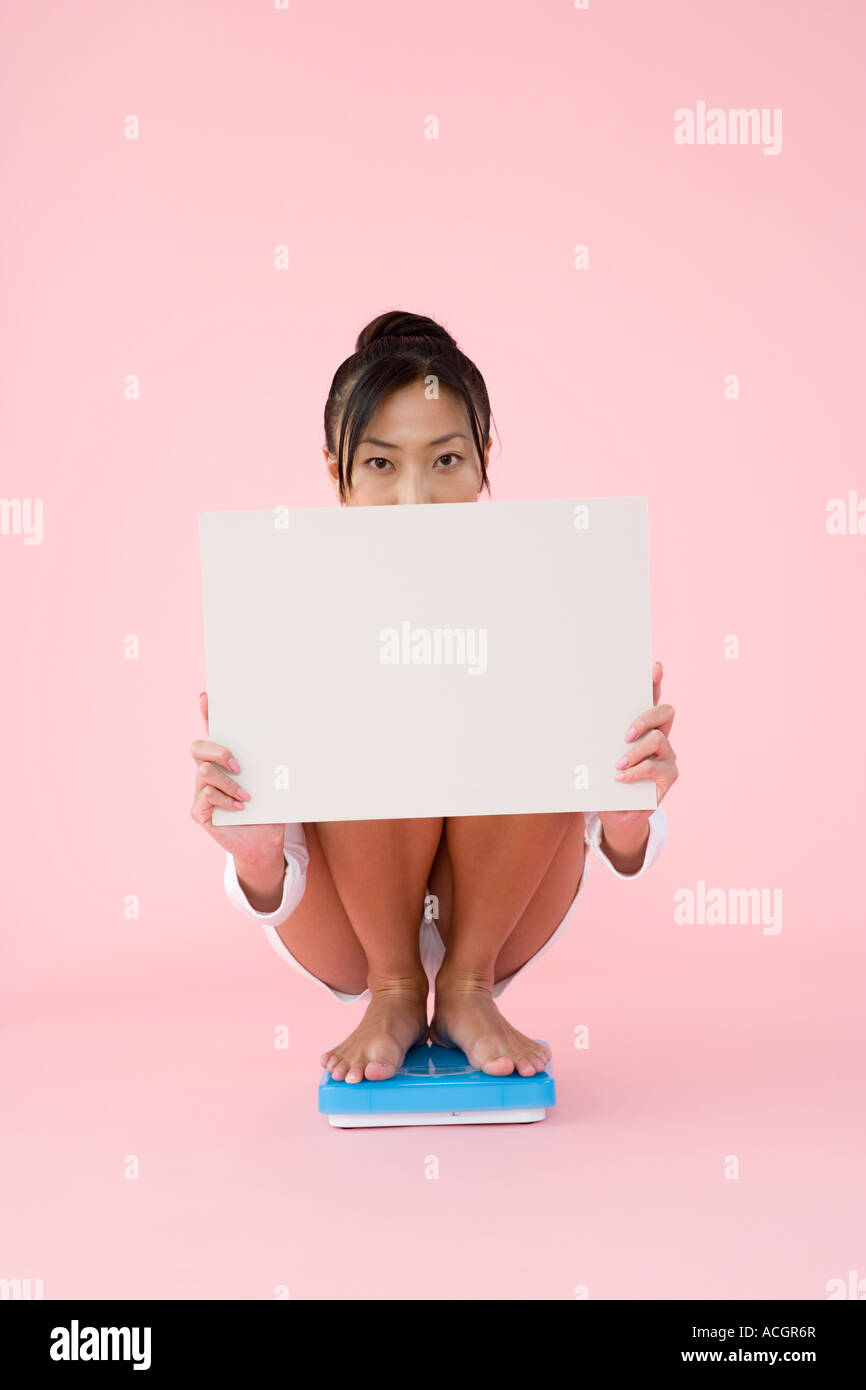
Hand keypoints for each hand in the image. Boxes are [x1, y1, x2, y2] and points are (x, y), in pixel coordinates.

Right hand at [189, 691, 285, 861]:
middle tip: (239, 764)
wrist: (266, 843)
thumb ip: (272, 765)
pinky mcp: (200, 811)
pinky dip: (226, 799)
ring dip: (228, 782)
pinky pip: (207, 795)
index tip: (206, 696)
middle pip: (199, 747)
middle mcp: (210, 773)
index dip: (208, 713)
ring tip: (247, 796)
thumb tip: (291, 740)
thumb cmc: (270, 810)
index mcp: (226, 761)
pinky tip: (240, 807)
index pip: (214, 732)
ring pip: (204, 772)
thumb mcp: (274, 784)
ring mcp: (201, 792)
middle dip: (218, 749)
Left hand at [602, 659, 677, 833]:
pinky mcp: (669, 776)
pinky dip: (634, 772)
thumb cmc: (606, 779)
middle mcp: (660, 737)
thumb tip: (573, 716)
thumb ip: (597, 737)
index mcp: (644, 726)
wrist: (617, 812)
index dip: (654, 682)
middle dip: (645, 718)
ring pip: (659, 739)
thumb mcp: (598, 755)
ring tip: (616, 764)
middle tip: (625, 733)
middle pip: (665, 712)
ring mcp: (668, 756)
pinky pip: (655, 767)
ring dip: (634, 751)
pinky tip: (620, 778)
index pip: (651, 699)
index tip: (653, 667)